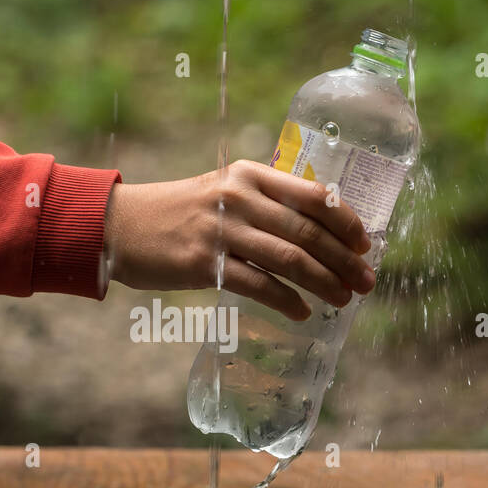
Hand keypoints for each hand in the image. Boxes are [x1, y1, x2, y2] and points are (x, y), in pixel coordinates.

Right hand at [103, 160, 374, 320]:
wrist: (120, 225)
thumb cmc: (179, 213)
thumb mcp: (223, 191)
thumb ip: (264, 202)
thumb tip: (318, 230)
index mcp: (249, 174)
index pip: (313, 195)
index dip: (346, 221)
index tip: (366, 243)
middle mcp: (239, 198)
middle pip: (308, 232)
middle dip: (345, 260)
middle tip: (367, 281)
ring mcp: (222, 231)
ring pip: (290, 260)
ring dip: (325, 283)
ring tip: (344, 299)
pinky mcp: (204, 264)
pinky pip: (259, 286)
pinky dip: (287, 301)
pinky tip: (303, 312)